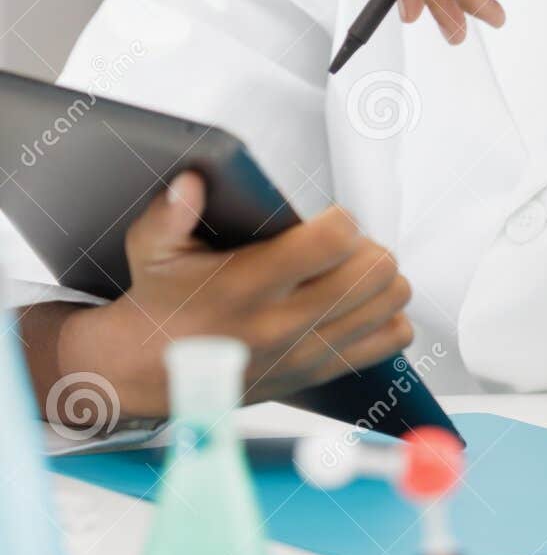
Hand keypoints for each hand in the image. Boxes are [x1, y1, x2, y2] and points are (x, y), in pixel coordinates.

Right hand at [52, 171, 412, 421]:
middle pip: (376, 270)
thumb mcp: (150, 250)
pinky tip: (357, 305)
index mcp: (248, 284)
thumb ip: (169, 213)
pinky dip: (385, 318)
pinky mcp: (318, 373)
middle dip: (366, 246)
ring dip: (379, 279)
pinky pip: (388, 342)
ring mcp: (307, 352)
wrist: (149, 373)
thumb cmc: (159, 303)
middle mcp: (285, 321)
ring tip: (350, 270)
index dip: (341, 219)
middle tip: (342, 245)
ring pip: (390, 303)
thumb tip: (193, 182)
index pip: (335, 241)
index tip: (327, 217)